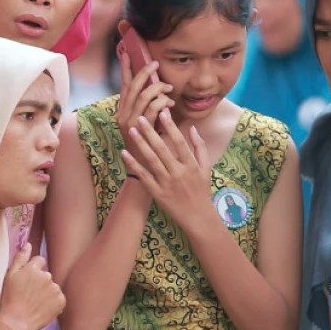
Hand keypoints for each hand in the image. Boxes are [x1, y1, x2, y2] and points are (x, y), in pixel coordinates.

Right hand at [0, 243, 65, 329]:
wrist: (16, 322)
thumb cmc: (10, 299)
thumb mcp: (10, 276)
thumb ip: (20, 258)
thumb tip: (28, 244)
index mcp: (33, 269)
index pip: (40, 261)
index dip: (33, 270)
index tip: (28, 281)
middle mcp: (46, 276)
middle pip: (46, 275)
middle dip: (40, 282)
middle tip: (29, 295)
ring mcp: (55, 289)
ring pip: (52, 286)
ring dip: (47, 292)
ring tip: (35, 303)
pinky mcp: (61, 300)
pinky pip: (59, 297)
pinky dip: (53, 302)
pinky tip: (43, 308)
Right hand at [117, 49, 173, 171]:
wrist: (145, 170)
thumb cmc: (150, 147)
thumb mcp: (147, 124)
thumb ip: (150, 107)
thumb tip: (158, 89)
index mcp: (123, 112)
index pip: (123, 85)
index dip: (125, 68)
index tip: (127, 52)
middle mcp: (123, 115)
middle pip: (132, 86)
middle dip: (144, 73)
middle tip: (155, 64)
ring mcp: (130, 123)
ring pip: (143, 95)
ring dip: (158, 89)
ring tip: (168, 88)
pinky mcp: (141, 130)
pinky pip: (152, 109)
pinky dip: (163, 103)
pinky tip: (170, 104)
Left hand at [120, 111, 212, 231]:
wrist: (197, 217)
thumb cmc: (201, 190)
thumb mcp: (206, 168)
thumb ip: (200, 147)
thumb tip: (192, 128)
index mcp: (190, 165)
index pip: (179, 142)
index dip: (170, 126)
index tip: (163, 112)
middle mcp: (178, 173)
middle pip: (162, 149)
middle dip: (150, 132)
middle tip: (140, 118)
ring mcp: (167, 183)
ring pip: (151, 160)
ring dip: (141, 144)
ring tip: (132, 131)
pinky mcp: (157, 193)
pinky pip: (144, 176)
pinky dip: (134, 165)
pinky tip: (125, 153)